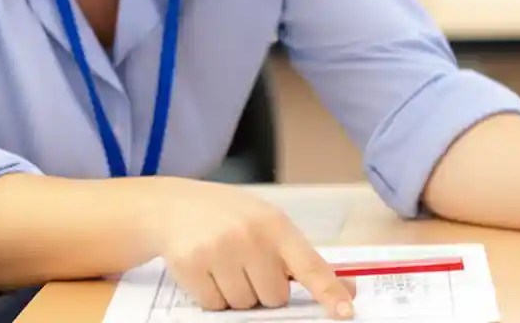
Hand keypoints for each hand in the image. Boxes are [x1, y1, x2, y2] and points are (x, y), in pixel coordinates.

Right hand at [142, 178, 355, 318]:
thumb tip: (347, 289)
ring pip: (244, 305)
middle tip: (249, 266)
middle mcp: (250, 237)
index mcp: (276, 225)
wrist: (173, 206)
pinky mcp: (191, 266)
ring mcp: (219, 251)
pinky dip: (213, 296)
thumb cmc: (230, 217)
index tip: (346, 312)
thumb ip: (302, 257)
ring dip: (238, 295)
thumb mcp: (268, 224)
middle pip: (275, 297)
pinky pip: (215, 306)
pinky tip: (207, 271)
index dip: (329, 292)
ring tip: (225, 265)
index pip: (310, 266)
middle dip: (264, 290)